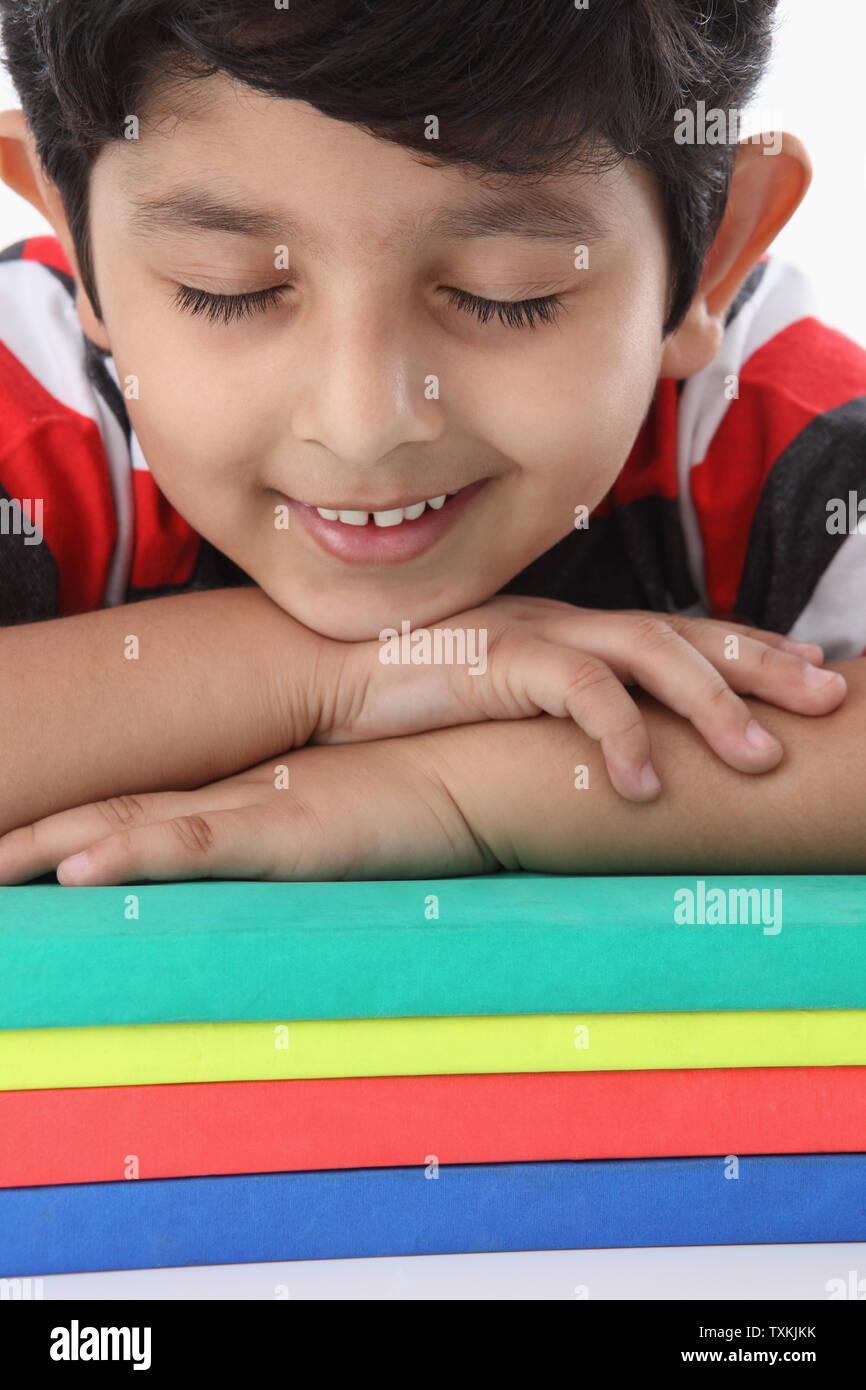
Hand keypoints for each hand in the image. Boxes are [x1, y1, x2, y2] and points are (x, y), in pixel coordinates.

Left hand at [0, 736, 495, 885]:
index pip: (131, 809)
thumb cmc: (421, 796)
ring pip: (129, 827)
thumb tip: (280, 863)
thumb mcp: (343, 828)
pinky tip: (75, 868)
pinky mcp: (288, 831)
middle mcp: (232, 799)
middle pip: (108, 813)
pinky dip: (132, 854)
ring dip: (49, 845)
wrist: (483, 765)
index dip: (63, 824)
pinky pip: (196, 846)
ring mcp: (254, 810)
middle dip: (30, 835)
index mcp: (238, 799)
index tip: (8, 841)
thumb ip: (300, 843)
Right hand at [313, 596, 846, 800]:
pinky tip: (645, 786)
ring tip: (761, 758)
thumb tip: (592, 752)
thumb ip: (544, 710)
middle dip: (764, 663)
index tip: (802, 669)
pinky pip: (579, 692)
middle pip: (687, 632)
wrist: (320, 667)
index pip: (676, 630)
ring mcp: (537, 634)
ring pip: (652, 654)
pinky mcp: (502, 658)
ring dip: (714, 704)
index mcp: (572, 631)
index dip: (744, 646)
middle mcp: (567, 623)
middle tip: (829, 695)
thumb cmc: (404, 690)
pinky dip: (620, 735)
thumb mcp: (494, 696)